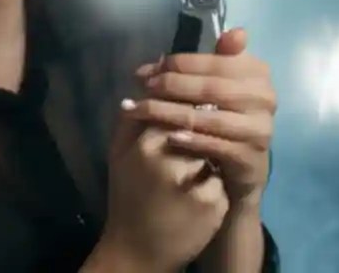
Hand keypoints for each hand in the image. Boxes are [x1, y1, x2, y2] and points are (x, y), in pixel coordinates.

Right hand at [94, 98, 230, 270]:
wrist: (139, 249)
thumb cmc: (127, 197)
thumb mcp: (118, 157)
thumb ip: (129, 122)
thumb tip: (142, 88)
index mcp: (146, 144)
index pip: (174, 107)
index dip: (183, 100)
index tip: (185, 101)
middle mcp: (172, 160)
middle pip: (199, 124)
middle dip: (201, 121)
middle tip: (199, 124)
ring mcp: (195, 182)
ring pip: (214, 148)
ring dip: (211, 147)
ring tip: (200, 157)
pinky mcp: (214, 202)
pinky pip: (221, 175)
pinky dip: (215, 177)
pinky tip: (202, 187)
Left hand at [125, 27, 275, 209]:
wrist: (243, 169)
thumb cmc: (227, 117)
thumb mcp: (220, 85)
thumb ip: (217, 59)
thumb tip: (233, 31)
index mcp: (257, 73)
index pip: (214, 62)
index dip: (178, 64)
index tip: (145, 70)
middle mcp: (265, 98)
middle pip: (209, 88)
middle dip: (169, 86)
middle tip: (140, 89)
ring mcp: (260, 129)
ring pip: (208, 116)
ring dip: (169, 112)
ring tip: (139, 111)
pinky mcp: (251, 157)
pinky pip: (215, 144)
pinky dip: (191, 139)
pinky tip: (168, 136)